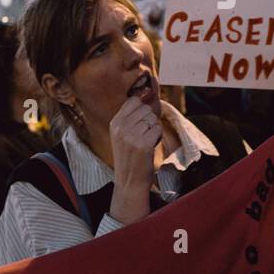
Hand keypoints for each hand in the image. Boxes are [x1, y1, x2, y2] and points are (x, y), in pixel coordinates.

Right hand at [108, 96, 160, 225]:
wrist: (130, 181)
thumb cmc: (130, 157)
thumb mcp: (122, 134)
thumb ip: (131, 116)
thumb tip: (147, 92)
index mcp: (115, 123)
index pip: (133, 101)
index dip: (142, 109)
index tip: (142, 121)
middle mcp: (121, 127)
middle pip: (145, 109)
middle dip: (149, 120)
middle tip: (143, 136)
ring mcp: (131, 135)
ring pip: (153, 119)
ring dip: (154, 129)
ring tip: (146, 142)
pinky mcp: (143, 143)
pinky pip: (158, 128)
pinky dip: (158, 137)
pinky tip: (151, 146)